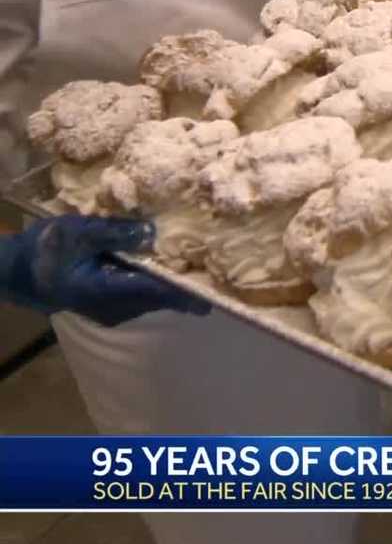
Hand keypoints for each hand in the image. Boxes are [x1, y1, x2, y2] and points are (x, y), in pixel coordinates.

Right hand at [0, 216, 209, 326]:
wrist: (18, 273)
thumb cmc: (46, 250)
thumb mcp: (78, 232)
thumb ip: (116, 232)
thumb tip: (152, 232)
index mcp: (106, 291)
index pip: (157, 293)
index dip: (187, 291)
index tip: (214, 293)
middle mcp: (116, 308)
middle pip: (162, 298)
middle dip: (187, 285)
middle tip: (218, 269)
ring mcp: (116, 312)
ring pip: (156, 299)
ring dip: (175, 284)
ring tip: (202, 264)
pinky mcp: (114, 308)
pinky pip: (146, 297)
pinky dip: (160, 285)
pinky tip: (173, 268)